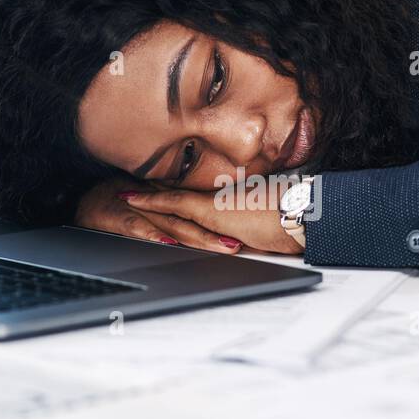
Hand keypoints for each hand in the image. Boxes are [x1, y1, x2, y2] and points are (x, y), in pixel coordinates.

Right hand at [74, 176, 244, 253]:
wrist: (80, 201)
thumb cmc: (119, 208)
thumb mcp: (151, 211)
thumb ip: (175, 220)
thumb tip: (200, 237)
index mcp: (167, 203)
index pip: (198, 215)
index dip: (221, 224)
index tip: (246, 235)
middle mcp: (157, 206)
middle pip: (192, 221)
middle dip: (217, 234)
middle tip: (241, 245)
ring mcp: (139, 211)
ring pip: (172, 225)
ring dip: (196, 236)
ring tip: (219, 246)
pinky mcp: (117, 217)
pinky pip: (137, 226)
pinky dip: (152, 234)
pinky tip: (167, 243)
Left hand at [124, 188, 303, 254]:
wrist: (302, 219)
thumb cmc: (292, 223)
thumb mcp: (266, 230)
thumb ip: (249, 231)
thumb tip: (248, 240)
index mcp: (228, 201)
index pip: (192, 193)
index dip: (169, 187)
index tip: (152, 182)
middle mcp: (217, 197)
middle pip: (176, 189)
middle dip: (150, 186)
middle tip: (123, 178)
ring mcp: (212, 202)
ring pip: (168, 195)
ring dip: (143, 191)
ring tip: (117, 185)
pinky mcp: (210, 211)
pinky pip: (172, 205)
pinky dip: (149, 201)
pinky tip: (130, 199)